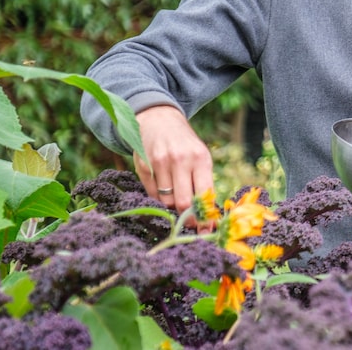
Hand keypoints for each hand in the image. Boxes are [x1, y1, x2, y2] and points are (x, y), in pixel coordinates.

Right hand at [133, 105, 215, 231]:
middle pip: (183, 202)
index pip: (204, 195)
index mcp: (200, 158)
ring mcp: (160, 162)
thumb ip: (203, 183)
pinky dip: (158, 200)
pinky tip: (163, 195)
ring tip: (177, 208)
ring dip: (172, 209)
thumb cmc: (185, 145)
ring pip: (166, 201)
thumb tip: (209, 217)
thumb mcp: (200, 157)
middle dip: (188, 219)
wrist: (160, 120)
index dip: (205, 217)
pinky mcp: (143, 165)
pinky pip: (152, 193)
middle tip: (191, 226)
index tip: (206, 230)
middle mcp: (180, 159)